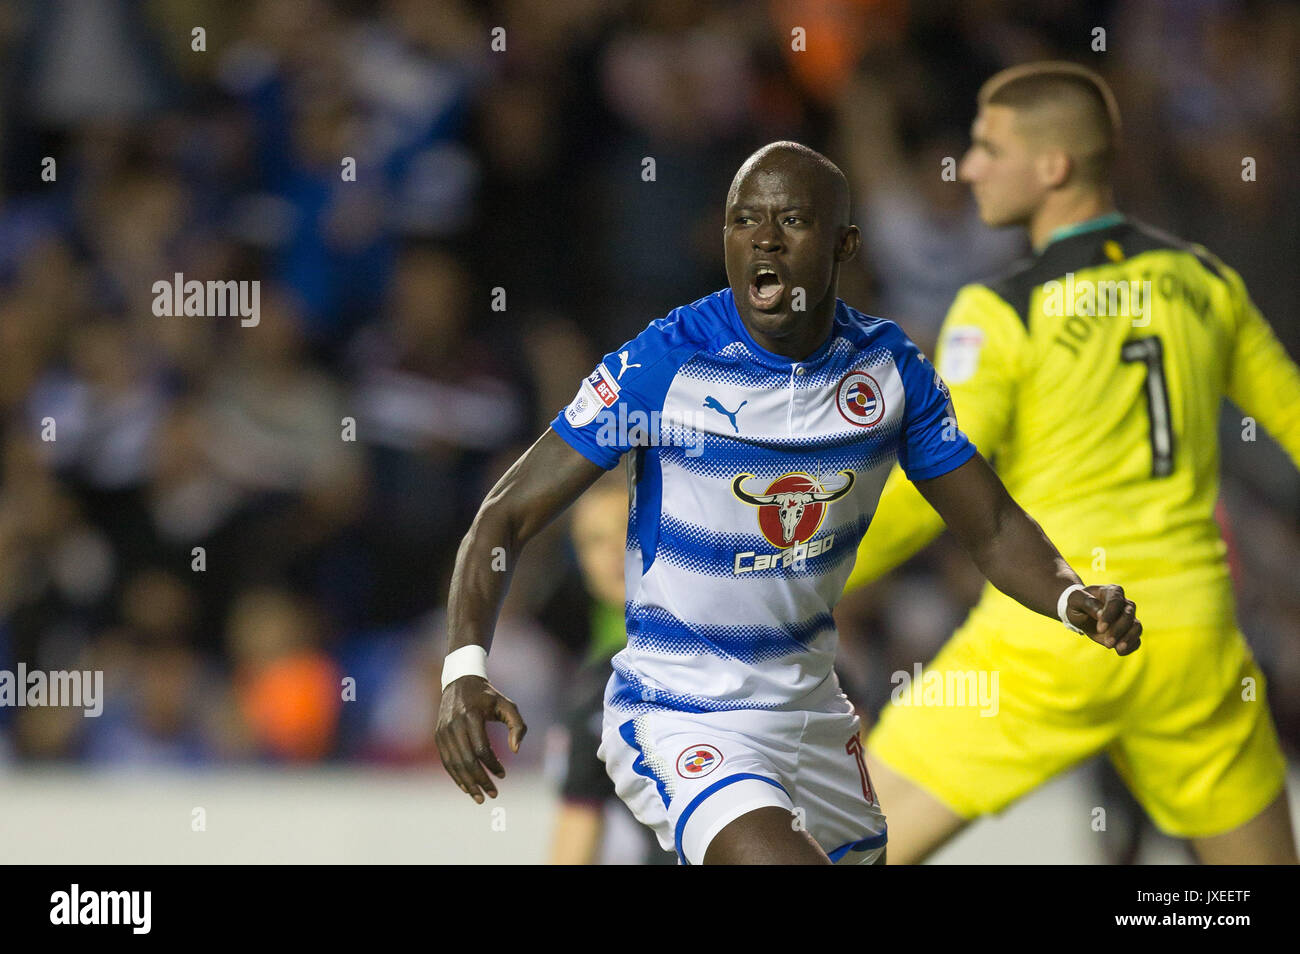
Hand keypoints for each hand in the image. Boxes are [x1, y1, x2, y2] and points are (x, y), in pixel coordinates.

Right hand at [436, 676, 526, 802]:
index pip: (482, 749)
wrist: (460, 681)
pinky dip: (456, 777)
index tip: (504, 775)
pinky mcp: (438, 735)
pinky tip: (467, 788)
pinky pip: (446, 761)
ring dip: (467, 784)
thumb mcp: (508, 705)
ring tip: (480, 798)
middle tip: (493, 794)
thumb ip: (518, 726)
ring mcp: (443, 731)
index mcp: (472, 716)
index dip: (493, 766)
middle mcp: (454, 724)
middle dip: (480, 781)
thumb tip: (515, 751)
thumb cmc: (488, 696)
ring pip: (454, 764)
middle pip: (467, 760)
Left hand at [1066, 584, 1141, 655]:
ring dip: (1128, 639)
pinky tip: (1120, 651)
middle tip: (1107, 643)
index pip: (1116, 601)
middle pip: (1128, 615)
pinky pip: (1137, 639)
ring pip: (1136, 627)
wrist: (1080, 614)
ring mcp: (1129, 617)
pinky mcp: (1129, 631)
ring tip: (1118, 648)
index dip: (1110, 615)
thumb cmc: (1077, 604)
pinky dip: (1131, 646)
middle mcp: (1124, 603)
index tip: (1100, 629)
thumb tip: (1100, 614)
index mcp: (1112, 591)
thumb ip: (1087, 603)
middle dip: (1119, 630)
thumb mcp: (1075, 600)